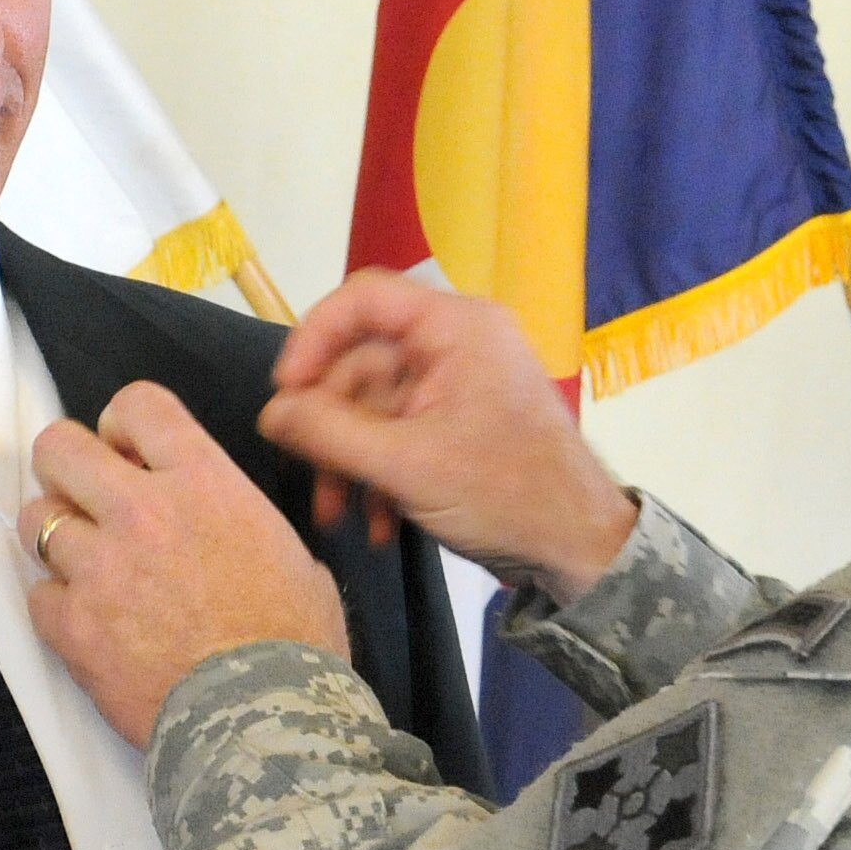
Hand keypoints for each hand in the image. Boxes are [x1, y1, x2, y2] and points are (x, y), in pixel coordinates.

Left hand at [20, 381, 350, 748]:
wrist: (264, 719)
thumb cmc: (295, 642)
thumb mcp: (290, 553)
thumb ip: (239, 519)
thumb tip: (224, 527)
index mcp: (204, 483)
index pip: (137, 405)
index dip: (122, 424)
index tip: (127, 452)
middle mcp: (141, 511)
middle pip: (58, 447)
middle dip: (66, 466)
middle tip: (86, 498)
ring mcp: (99, 567)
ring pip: (34, 519)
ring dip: (57, 538)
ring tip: (88, 567)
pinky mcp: (72, 625)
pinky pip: (38, 596)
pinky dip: (58, 606)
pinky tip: (90, 624)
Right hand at [262, 274, 639, 602]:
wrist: (579, 549)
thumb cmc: (506, 495)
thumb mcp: (405, 465)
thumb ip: (329, 433)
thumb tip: (271, 413)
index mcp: (457, 328)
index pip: (364, 300)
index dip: (313, 338)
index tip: (285, 392)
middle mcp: (459, 344)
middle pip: (364, 363)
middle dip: (330, 426)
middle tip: (307, 473)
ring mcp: (461, 386)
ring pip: (377, 408)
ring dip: (351, 462)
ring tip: (338, 515)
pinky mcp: (462, 425)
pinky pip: (402, 432)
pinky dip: (381, 474)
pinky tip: (376, 525)